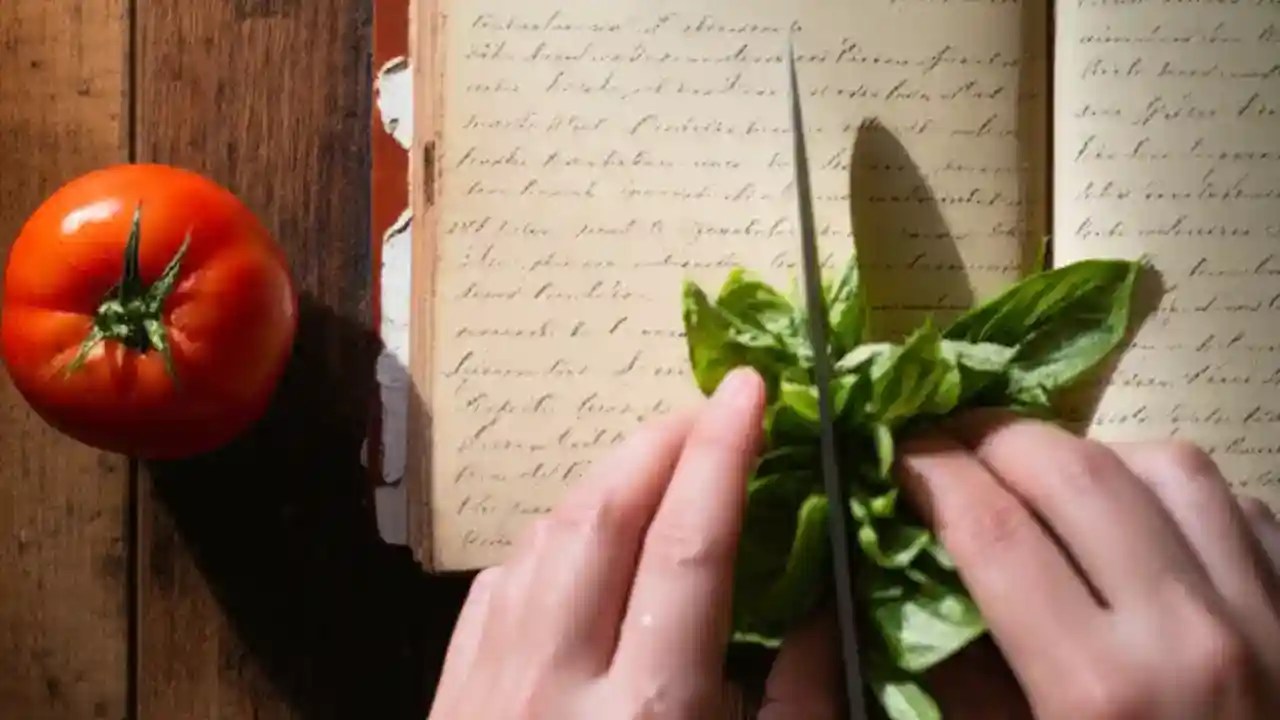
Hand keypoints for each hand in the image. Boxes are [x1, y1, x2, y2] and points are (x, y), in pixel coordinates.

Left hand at [428, 368, 840, 719]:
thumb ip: (799, 704)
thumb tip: (823, 603)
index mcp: (648, 714)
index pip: (688, 550)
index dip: (721, 457)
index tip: (750, 388)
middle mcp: (555, 679)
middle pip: (603, 517)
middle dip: (661, 444)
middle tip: (712, 412)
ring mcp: (490, 679)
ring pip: (547, 534)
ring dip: (609, 482)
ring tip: (662, 466)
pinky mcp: (454, 685)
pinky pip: (506, 575)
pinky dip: (557, 537)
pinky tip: (592, 540)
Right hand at [902, 410, 1279, 718]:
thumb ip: (966, 680)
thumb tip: (915, 576)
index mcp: (1098, 692)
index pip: (993, 531)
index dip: (930, 474)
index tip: (898, 457)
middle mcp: (1188, 635)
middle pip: (1074, 472)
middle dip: (995, 440)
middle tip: (955, 448)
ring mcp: (1265, 614)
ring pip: (1167, 465)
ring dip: (1091, 455)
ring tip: (1046, 478)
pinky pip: (1236, 505)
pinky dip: (1173, 490)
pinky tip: (1136, 517)